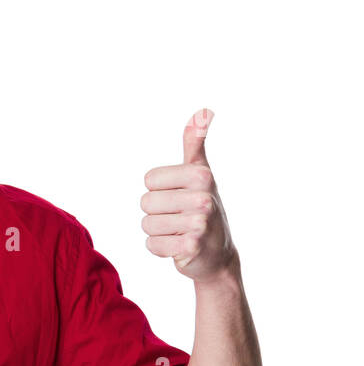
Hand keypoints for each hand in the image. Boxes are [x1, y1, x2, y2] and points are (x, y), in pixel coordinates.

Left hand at [141, 108, 239, 284]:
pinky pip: (151, 244)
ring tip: (179, 231)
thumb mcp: (201, 173)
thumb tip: (203, 111)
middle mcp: (203, 197)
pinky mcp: (191, 247)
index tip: (179, 197)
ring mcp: (199, 223)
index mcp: (201, 175)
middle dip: (157, 214)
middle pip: (146, 203)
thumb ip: (195, 143)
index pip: (149, 180)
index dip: (159, 191)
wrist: (219, 254)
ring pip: (147, 225)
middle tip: (179, 217)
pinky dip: (161, 248)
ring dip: (159, 232)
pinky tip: (179, 246)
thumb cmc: (203, 208)